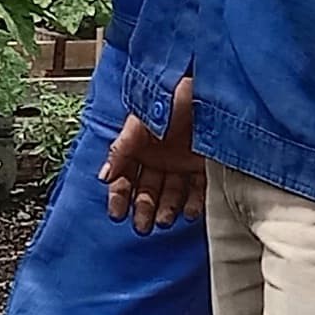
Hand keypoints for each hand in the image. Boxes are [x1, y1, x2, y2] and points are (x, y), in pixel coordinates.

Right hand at [100, 74, 203, 232]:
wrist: (211, 87)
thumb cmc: (173, 95)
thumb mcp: (141, 121)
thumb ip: (122, 147)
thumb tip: (104, 176)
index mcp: (139, 146)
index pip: (124, 176)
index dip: (119, 195)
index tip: (116, 214)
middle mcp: (159, 157)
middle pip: (147, 189)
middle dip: (143, 209)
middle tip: (142, 226)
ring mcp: (181, 162)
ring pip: (171, 193)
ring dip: (166, 209)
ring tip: (164, 221)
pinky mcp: (205, 166)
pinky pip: (198, 190)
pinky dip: (194, 204)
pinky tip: (189, 213)